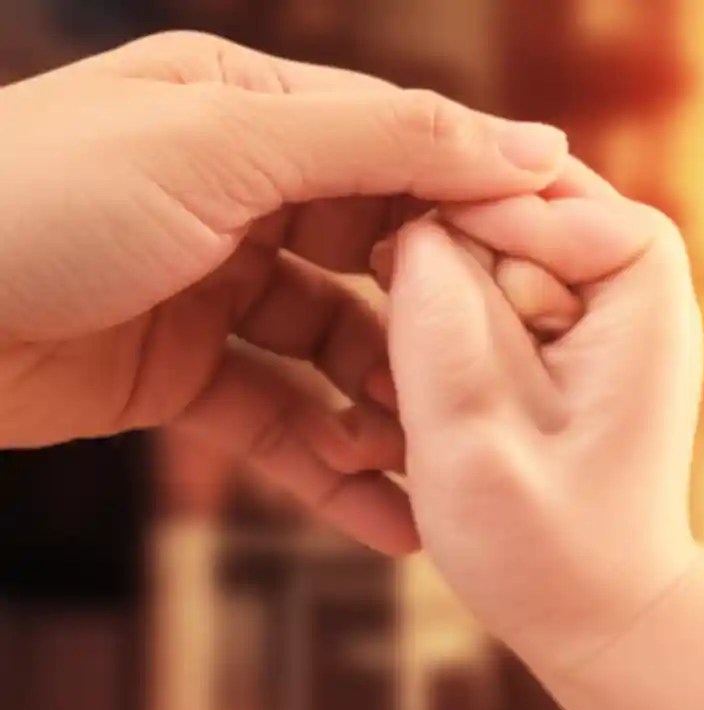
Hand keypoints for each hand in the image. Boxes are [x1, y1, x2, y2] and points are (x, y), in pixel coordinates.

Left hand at [0, 31, 568, 552]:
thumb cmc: (38, 199)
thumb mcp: (223, 143)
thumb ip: (386, 141)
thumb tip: (533, 144)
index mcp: (249, 105)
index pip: (401, 147)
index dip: (480, 203)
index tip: (559, 262)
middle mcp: (239, 187)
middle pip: (379, 255)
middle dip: (436, 324)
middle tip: (489, 381)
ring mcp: (211, 283)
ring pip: (337, 349)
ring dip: (384, 408)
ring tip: (422, 462)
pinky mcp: (181, 372)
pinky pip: (278, 419)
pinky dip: (328, 471)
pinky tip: (388, 519)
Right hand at [387, 178, 703, 671]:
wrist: (596, 611)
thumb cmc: (551, 551)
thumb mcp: (478, 446)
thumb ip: (441, 328)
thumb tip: (414, 228)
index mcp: (640, 284)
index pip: (540, 186)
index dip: (463, 220)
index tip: (396, 272)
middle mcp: (625, 277)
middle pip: (503, 206)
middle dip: (441, 272)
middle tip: (407, 362)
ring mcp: (588, 302)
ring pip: (476, 250)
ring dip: (428, 314)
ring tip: (407, 402)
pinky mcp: (552, 332)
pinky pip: (471, 296)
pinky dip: (435, 343)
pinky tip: (418, 411)